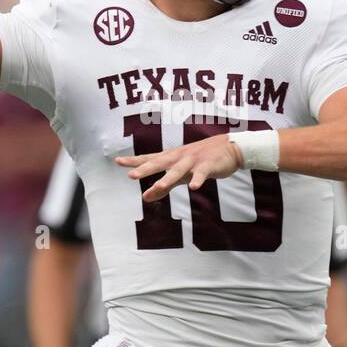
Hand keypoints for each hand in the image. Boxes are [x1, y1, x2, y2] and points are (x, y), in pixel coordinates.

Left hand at [116, 134, 243, 201]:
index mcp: (171, 158)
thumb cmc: (201, 161)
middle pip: (160, 163)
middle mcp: (179, 157)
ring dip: (168, 179)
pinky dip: (197, 179)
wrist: (229, 148)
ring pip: (178, 170)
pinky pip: (201, 173)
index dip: (134, 161)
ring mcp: (193, 161)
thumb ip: (163, 187)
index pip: (149, 159)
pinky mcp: (208, 165)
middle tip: (131, 175)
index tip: (117, 161)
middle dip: (145, 169)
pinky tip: (193, 187)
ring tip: (157, 187)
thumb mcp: (181, 174)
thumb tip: (145, 198)